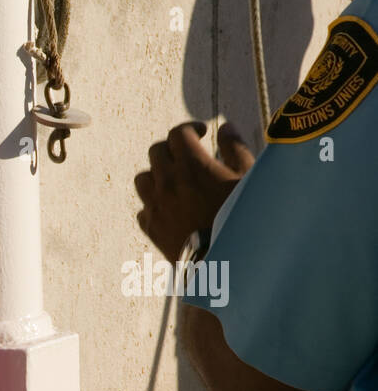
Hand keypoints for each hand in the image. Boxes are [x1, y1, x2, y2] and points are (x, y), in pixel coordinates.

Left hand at [135, 122, 254, 262]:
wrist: (224, 263)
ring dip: (157, 175)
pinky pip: (143, 208)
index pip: (178, 133)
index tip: (201, 133)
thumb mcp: (247, 180)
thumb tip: (225, 128)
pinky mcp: (150, 227)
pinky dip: (154, 204)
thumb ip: (235, 149)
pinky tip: (170, 208)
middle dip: (172, 148)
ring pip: (143, 178)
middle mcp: (167, 182)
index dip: (190, 128)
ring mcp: (155, 205)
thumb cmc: (242, 218)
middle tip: (187, 155)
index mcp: (191, 166)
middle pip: (156, 151)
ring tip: (175, 181)